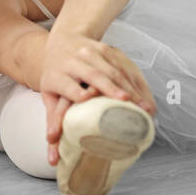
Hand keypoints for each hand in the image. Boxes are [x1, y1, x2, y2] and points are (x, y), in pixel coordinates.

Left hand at [39, 28, 156, 165]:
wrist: (65, 39)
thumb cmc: (57, 75)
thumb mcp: (50, 95)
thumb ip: (53, 121)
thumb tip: (52, 155)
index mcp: (57, 74)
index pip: (67, 84)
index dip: (76, 92)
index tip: (86, 99)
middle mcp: (74, 60)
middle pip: (93, 75)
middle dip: (110, 87)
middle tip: (125, 102)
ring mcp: (92, 52)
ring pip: (113, 70)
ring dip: (129, 87)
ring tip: (143, 105)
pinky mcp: (107, 48)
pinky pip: (124, 66)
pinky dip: (136, 82)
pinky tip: (145, 96)